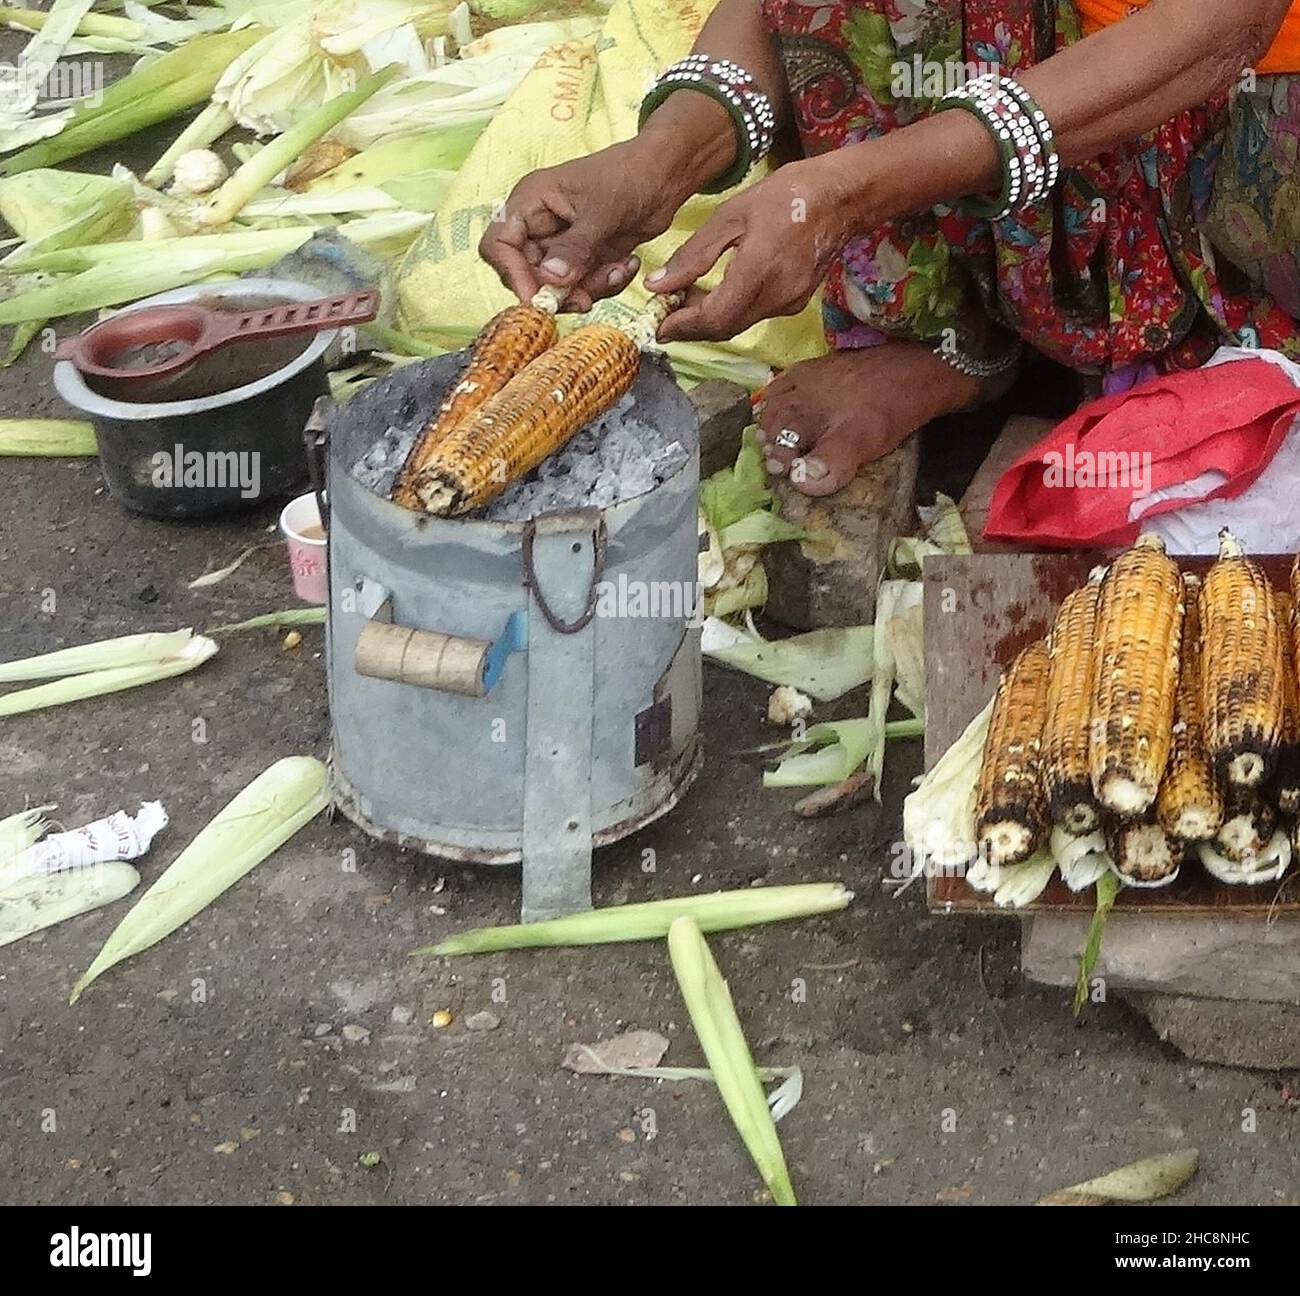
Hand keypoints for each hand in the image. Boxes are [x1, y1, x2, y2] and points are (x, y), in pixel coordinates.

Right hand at [479, 140, 693, 310]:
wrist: (664, 175)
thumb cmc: (629, 175)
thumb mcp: (601, 212)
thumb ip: (575, 248)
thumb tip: (551, 279)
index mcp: (531, 202)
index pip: (499, 245)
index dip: (512, 274)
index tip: (539, 298)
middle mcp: (540, 226)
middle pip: (527, 275)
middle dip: (558, 291)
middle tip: (587, 298)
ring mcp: (562, 245)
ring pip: (558, 287)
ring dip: (589, 289)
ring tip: (618, 269)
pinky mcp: (583, 259)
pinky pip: (583, 287)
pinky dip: (604, 285)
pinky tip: (626, 265)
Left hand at [650, 157, 863, 341]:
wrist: (843, 197)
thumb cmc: (786, 195)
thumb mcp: (731, 215)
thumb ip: (693, 255)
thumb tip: (657, 286)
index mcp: (758, 271)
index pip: (714, 318)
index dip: (683, 326)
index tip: (659, 324)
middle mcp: (776, 297)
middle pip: (724, 328)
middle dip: (692, 325)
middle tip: (667, 310)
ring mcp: (789, 304)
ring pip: (738, 324)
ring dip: (710, 316)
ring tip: (688, 295)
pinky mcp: (795, 303)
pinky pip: (754, 314)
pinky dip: (731, 309)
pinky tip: (719, 289)